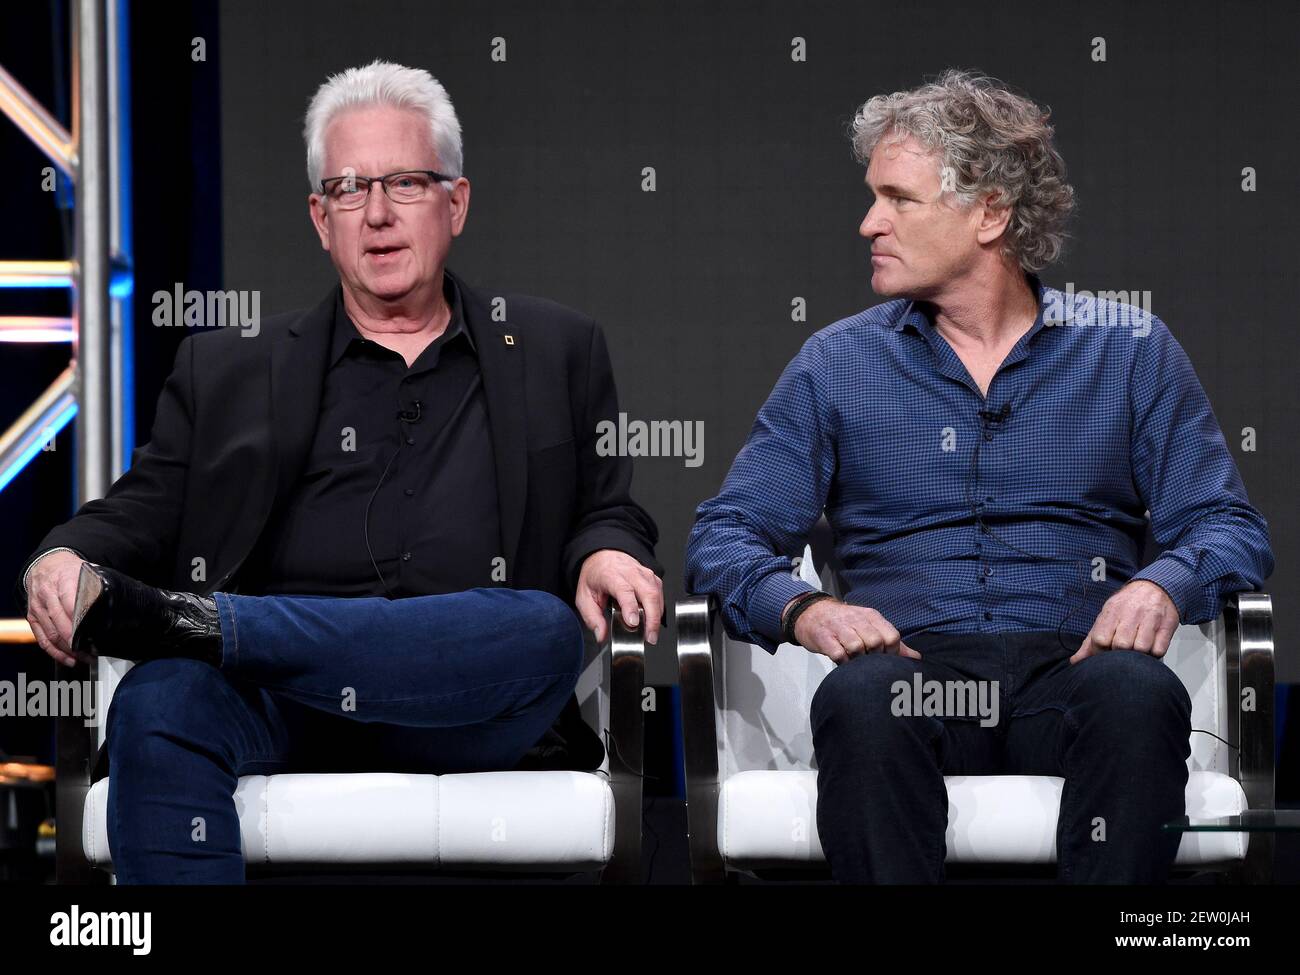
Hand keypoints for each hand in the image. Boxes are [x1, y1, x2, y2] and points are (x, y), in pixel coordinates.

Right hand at [25, 550, 91, 667]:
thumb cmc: (69, 570)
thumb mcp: (85, 571)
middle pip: (61, 623)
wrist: (45, 564)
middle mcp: (47, 595)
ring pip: (51, 634)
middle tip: (91, 653)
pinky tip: (67, 658)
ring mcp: (38, 607)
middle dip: (76, 641)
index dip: (81, 622)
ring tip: (83, 658)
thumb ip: (96, 586)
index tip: (94, 635)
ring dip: (67, 650)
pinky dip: (54, 651)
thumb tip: (114, 600)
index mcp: (63, 582)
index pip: (72, 605)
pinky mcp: (32, 616)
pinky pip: (42, 637)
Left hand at [575, 549, 663, 644]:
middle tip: (649, 637)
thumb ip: (592, 618)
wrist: (604, 555)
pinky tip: (654, 621)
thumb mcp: (584, 597)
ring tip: (652, 634)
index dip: (630, 608)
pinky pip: (660, 594)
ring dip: (657, 616)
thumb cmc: (596, 575)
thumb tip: (601, 635)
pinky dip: (659, 609)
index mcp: (612, 576)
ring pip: (657, 594)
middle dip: (652, 618)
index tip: (633, 623)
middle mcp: (631, 573)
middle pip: (648, 593)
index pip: (624, 591)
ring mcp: (644, 574)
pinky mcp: (652, 578)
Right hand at [788, 597, 919, 664]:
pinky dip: (843, 662)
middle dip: (875, 656)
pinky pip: (838, 653)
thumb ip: (891, 641)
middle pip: (876, 642)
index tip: (886, 660)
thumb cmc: (843, 623)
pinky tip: (842, 663)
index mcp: (871, 616)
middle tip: (868, 662)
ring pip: (857, 647)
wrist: (810, 613)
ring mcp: (839, 628)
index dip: (892, 652)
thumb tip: (917, 658)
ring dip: (858, 659)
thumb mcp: (868, 626)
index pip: (891, 635)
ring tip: (855, 662)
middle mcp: (856, 619)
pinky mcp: (824, 637)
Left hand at [1069, 579, 1178, 663]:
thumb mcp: (1106, 617)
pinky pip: (1158, 649)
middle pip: (1121, 645)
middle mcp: (1130, 614)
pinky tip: (1150, 647)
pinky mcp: (1167, 626)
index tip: (1104, 653)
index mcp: (1111, 612)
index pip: (1100, 639)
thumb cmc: (1127, 606)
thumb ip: (1090, 641)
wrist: (1155, 587)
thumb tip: (1075, 661)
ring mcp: (1150, 619)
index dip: (1100, 652)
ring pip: (1140, 648)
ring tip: (1137, 650)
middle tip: (1122, 652)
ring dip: (1138, 655)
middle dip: (1120, 653)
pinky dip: (1154, 654)